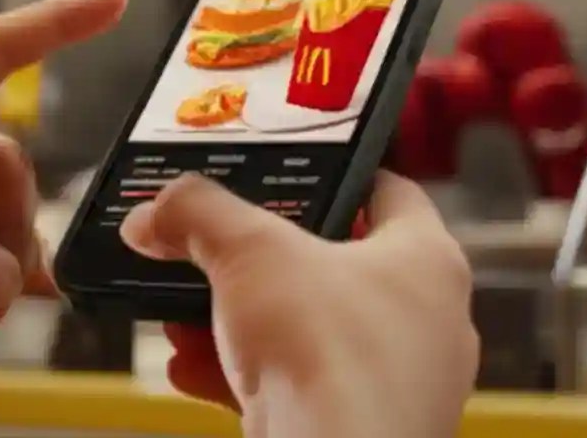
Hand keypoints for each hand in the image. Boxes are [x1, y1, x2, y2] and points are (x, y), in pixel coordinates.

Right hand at [121, 173, 477, 437]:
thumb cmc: (328, 357)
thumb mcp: (247, 251)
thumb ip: (198, 214)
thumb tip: (158, 209)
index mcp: (427, 261)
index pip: (388, 193)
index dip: (335, 176)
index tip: (291, 173)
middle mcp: (428, 324)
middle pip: (338, 270)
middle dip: (265, 264)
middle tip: (220, 252)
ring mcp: (401, 387)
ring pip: (313, 338)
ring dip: (244, 325)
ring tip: (189, 317)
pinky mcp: (366, 433)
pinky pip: (301, 393)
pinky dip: (247, 379)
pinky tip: (192, 369)